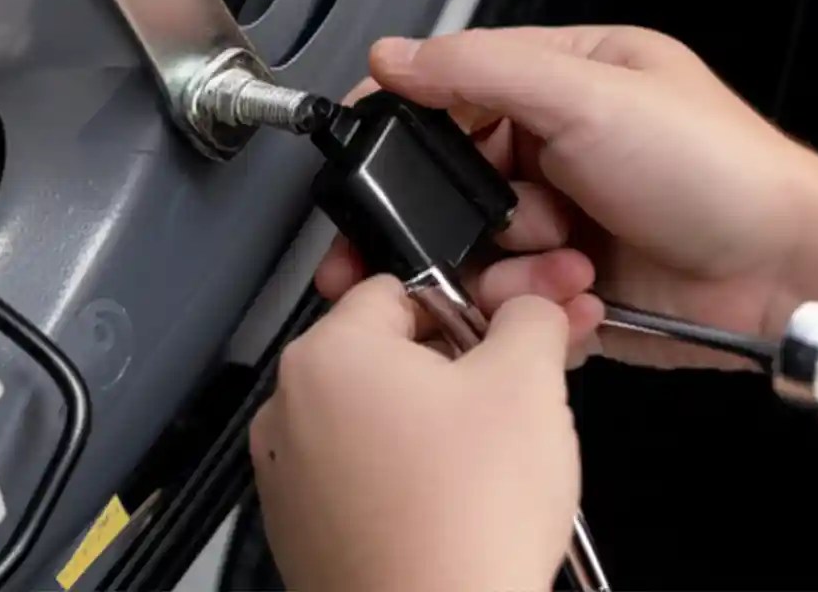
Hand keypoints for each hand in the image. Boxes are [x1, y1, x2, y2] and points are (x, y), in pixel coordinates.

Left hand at [249, 276, 578, 590]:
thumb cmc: (467, 517)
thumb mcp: (527, 383)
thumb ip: (528, 317)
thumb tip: (526, 307)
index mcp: (328, 353)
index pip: (398, 289)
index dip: (461, 309)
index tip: (499, 343)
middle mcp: (289, 407)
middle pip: (385, 356)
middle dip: (453, 370)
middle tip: (512, 406)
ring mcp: (289, 473)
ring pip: (375, 420)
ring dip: (431, 427)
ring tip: (486, 466)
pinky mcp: (302, 528)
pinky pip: (359, 478)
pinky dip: (403, 480)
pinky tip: (451, 506)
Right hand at [319, 25, 817, 369]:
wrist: (779, 276)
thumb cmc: (714, 170)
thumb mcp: (590, 96)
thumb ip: (481, 71)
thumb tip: (393, 58)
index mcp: (562, 82)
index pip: (452, 87)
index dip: (404, 116)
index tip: (361, 149)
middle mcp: (553, 150)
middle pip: (449, 181)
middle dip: (461, 214)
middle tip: (491, 226)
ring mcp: (557, 220)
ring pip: (470, 249)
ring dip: (508, 265)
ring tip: (565, 263)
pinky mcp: (561, 283)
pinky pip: (504, 299)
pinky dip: (532, 303)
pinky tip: (580, 296)